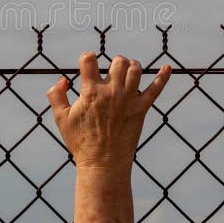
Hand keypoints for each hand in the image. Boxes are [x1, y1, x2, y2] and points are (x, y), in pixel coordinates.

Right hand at [46, 52, 171, 170]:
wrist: (102, 164)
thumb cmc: (80, 142)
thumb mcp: (61, 118)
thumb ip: (56, 95)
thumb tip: (62, 79)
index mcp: (91, 92)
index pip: (89, 59)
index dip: (86, 58)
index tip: (86, 65)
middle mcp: (112, 92)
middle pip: (118, 61)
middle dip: (113, 62)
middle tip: (110, 72)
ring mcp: (129, 100)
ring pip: (136, 70)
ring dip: (131, 66)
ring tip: (126, 72)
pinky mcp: (141, 110)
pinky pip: (155, 90)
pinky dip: (162, 77)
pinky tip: (167, 67)